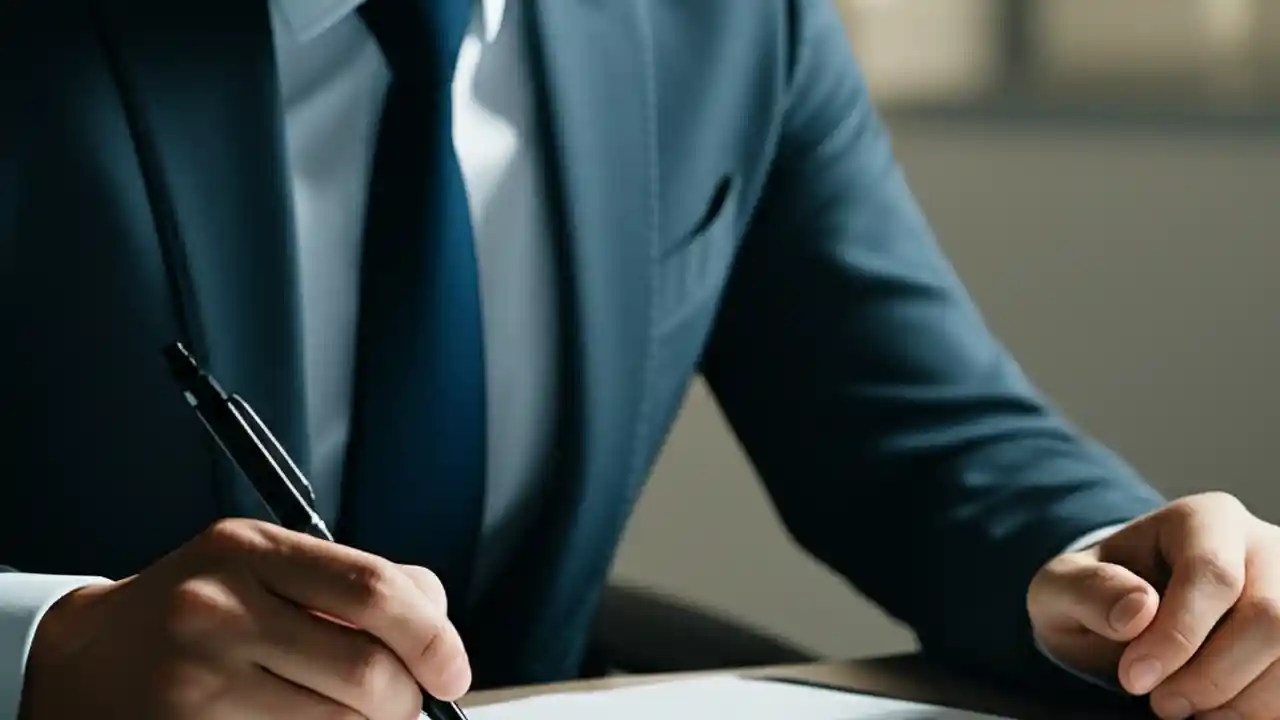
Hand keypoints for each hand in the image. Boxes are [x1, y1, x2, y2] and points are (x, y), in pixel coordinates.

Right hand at [19, 519, 469, 719]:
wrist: (88, 661)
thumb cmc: (200, 608)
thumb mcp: (265, 563)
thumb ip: (353, 583)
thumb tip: (438, 631)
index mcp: (249, 550)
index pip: (374, 591)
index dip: (434, 638)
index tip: (452, 671)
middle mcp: (217, 611)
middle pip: (367, 674)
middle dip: (405, 699)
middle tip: (402, 701)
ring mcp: (197, 683)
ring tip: (347, 712)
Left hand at [1029, 492, 1279, 718]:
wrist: (1125, 618)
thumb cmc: (1096, 596)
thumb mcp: (1063, 587)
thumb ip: (1088, 590)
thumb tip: (1138, 610)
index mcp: (1205, 520)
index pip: (1212, 574)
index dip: (1179, 635)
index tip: (1135, 679)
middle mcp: (1263, 548)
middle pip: (1269, 619)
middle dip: (1212, 677)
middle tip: (1162, 705)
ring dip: (1241, 701)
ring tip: (1188, 711)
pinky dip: (1259, 710)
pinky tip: (1217, 714)